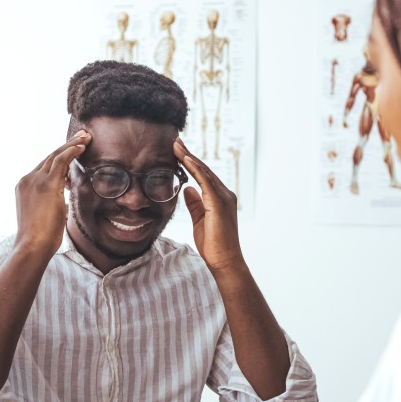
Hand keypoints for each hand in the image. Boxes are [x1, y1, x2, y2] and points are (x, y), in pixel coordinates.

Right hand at [14, 132, 89, 258]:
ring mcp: (34, 181)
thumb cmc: (40, 238)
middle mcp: (28, 180)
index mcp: (25, 187)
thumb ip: (53, 202)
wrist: (32, 246)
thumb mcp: (46, 214)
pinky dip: (72, 151)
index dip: (59, 156)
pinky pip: (60, 161)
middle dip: (67, 145)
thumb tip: (64, 199)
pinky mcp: (45, 185)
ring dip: (72, 145)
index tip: (72, 149)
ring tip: (86, 137)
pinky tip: (82, 146)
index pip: (44, 166)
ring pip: (55, 156)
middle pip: (49, 157)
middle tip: (81, 136)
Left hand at [174, 138, 243, 273]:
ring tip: (176, 145)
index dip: (189, 162)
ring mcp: (224, 197)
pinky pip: (206, 181)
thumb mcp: (199, 220)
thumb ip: (195, 203)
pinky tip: (185, 159)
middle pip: (204, 169)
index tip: (177, 151)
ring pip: (204, 171)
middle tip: (175, 140)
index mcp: (219, 198)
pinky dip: (195, 168)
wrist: (225, 261)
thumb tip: (187, 189)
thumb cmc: (214, 245)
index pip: (202, 175)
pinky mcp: (219, 203)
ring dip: (189, 157)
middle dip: (188, 154)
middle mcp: (224, 194)